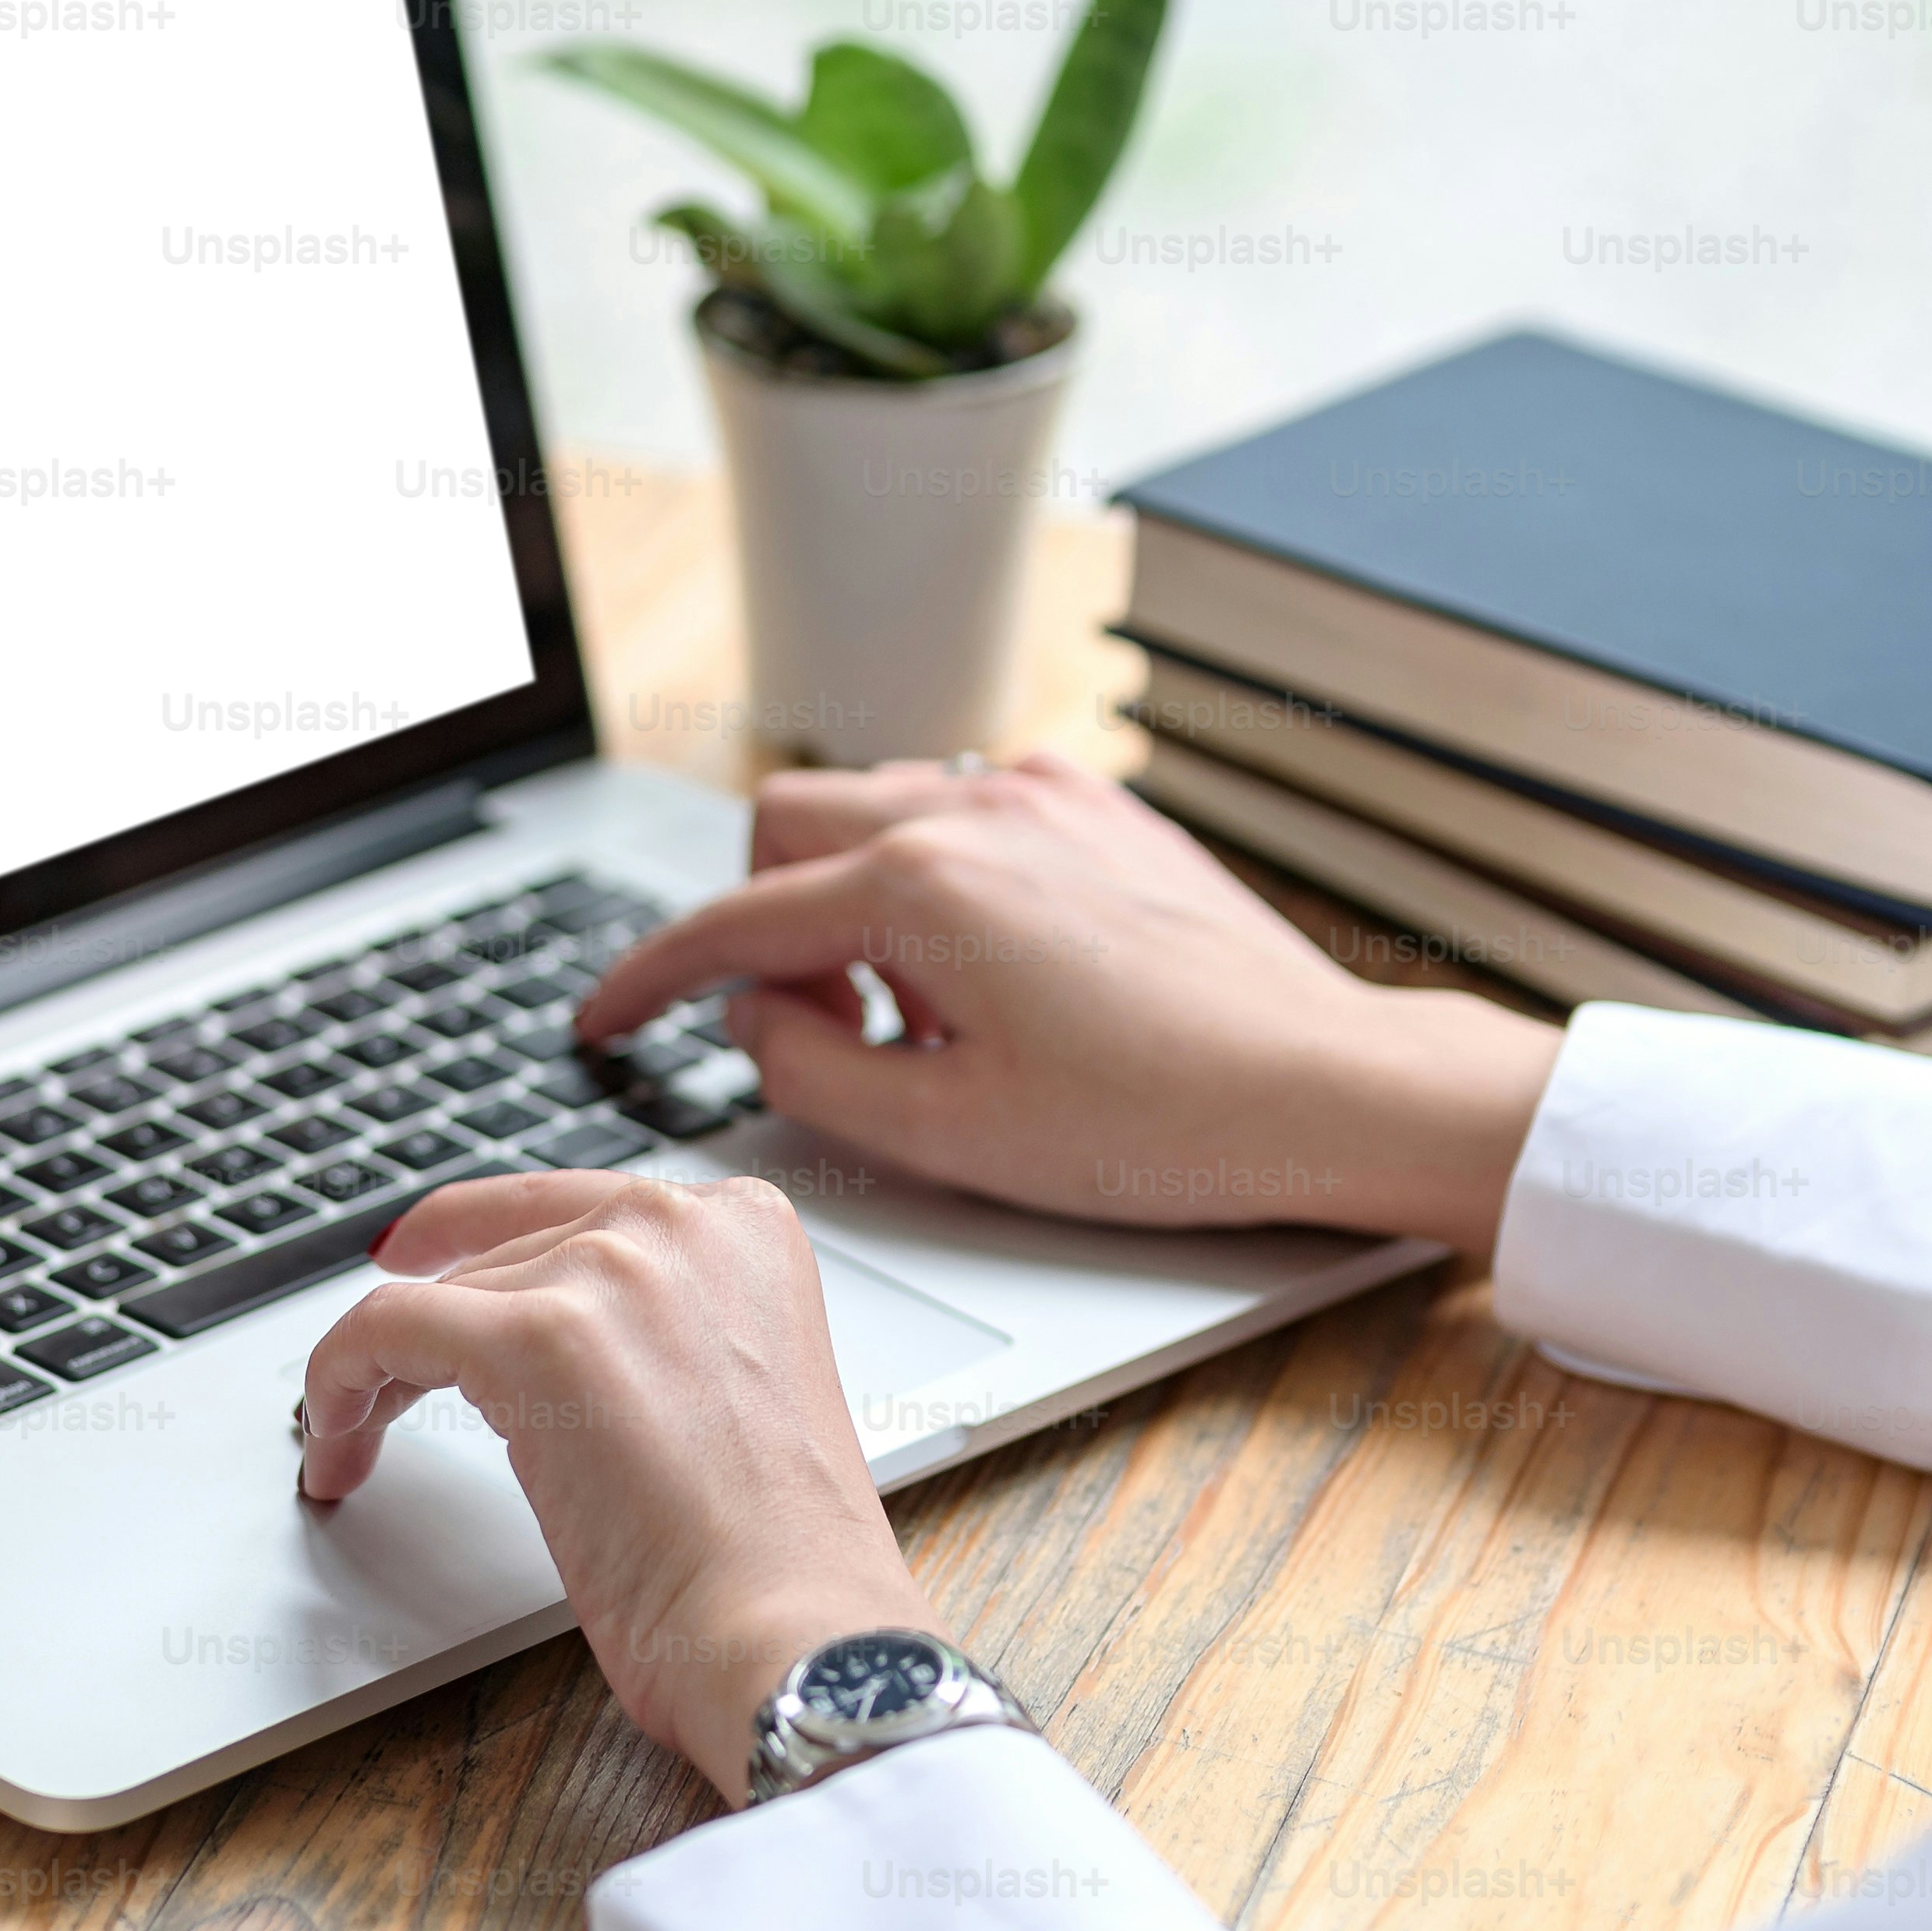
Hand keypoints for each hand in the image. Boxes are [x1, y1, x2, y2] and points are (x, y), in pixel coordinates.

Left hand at [297, 1168, 931, 1794]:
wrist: (795, 1633)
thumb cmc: (779, 1561)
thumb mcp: (738, 1392)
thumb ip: (663, 1334)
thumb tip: (554, 1347)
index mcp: (743, 1228)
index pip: (574, 1210)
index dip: (482, 1243)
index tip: (430, 1263)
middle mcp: (679, 1225)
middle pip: (497, 1251)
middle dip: (430, 1328)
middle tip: (378, 1384)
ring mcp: (608, 1272)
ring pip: (433, 1295)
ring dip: (377, 1374)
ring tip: (354, 1440)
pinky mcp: (534, 1336)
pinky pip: (384, 1329)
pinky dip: (338, 1382)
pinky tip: (333, 1441)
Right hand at [572, 750, 1560, 1254]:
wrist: (1326, 1087)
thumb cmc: (1160, 1123)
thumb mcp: (947, 1137)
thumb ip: (810, 1073)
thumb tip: (759, 1021)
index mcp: (923, 887)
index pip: (733, 922)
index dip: (650, 979)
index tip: (605, 1018)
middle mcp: (976, 808)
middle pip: (787, 826)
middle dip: (768, 922)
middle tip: (823, 1030)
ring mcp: (1044, 793)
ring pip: (876, 806)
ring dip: (856, 899)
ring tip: (928, 1016)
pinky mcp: (1099, 806)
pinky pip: (966, 808)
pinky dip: (939, 877)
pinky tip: (995, 974)